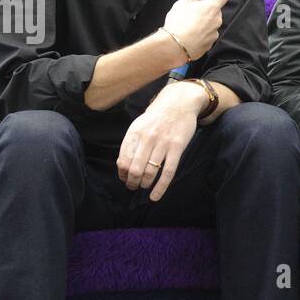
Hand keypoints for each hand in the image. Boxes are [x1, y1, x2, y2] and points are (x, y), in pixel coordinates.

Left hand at [117, 83, 202, 200]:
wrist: (178, 103)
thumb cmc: (156, 117)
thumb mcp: (138, 126)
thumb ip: (130, 144)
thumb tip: (122, 166)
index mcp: (135, 133)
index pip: (123, 160)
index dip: (122, 173)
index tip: (125, 178)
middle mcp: (147, 138)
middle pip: (135, 169)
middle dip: (132, 182)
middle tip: (133, 186)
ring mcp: (162, 143)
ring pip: (150, 172)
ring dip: (144, 184)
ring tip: (144, 187)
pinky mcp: (177, 148)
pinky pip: (167, 172)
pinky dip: (160, 188)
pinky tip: (155, 196)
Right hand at [163, 0, 228, 62]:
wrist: (175, 46)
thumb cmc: (178, 24)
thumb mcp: (181, 4)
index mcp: (211, 7)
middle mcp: (217, 20)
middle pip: (216, 11)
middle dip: (207, 11)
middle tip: (194, 12)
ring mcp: (214, 33)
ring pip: (212, 24)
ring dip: (205, 23)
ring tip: (190, 26)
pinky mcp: (210, 44)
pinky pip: (208, 36)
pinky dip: (202, 34)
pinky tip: (191, 35)